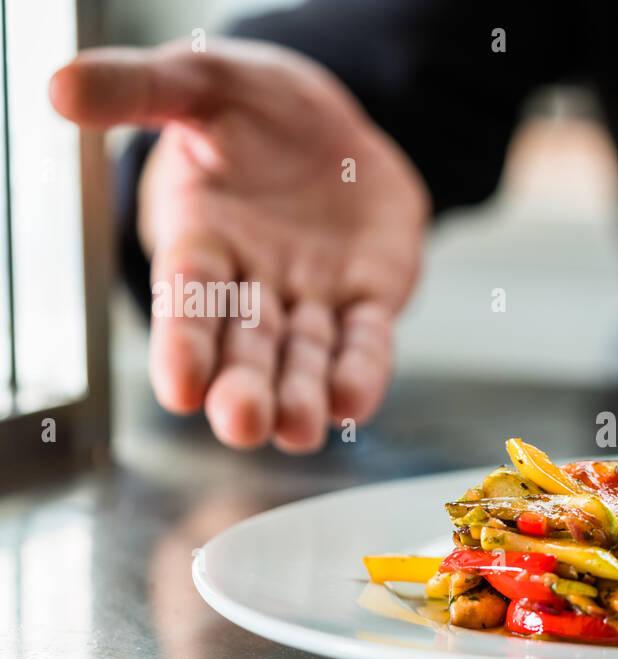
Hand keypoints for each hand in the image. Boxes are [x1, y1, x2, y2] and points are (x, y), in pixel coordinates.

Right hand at [50, 38, 429, 450]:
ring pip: (305, 357)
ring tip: (297, 429)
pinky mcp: (371, 297)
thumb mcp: (198, 84)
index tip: (179, 387)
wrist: (333, 124)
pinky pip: (367, 342)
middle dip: (242, 386)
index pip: (189, 300)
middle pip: (245, 345)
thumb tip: (60, 86)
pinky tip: (352, 404)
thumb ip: (138, 89)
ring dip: (301, 394)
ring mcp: (313, 297)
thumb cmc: (253, 107)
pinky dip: (362, 372)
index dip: (184, 343)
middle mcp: (253, 283)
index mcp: (201, 242)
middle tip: (240, 422)